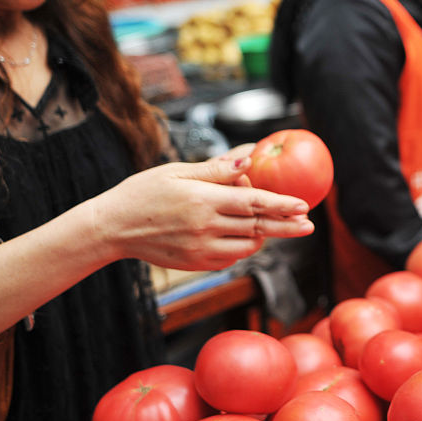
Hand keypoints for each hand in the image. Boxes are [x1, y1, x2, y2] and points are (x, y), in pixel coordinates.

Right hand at [91, 156, 313, 271]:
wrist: (112, 228)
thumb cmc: (143, 192)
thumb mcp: (177, 172)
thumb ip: (217, 169)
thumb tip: (249, 157)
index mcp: (202, 199)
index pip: (253, 202)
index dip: (282, 204)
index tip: (303, 206)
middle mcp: (205, 226)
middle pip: (257, 226)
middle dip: (287, 226)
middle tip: (309, 225)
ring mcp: (201, 248)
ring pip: (246, 245)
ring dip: (262, 235)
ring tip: (269, 225)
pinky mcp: (196, 263)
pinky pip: (230, 257)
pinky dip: (242, 247)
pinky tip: (242, 236)